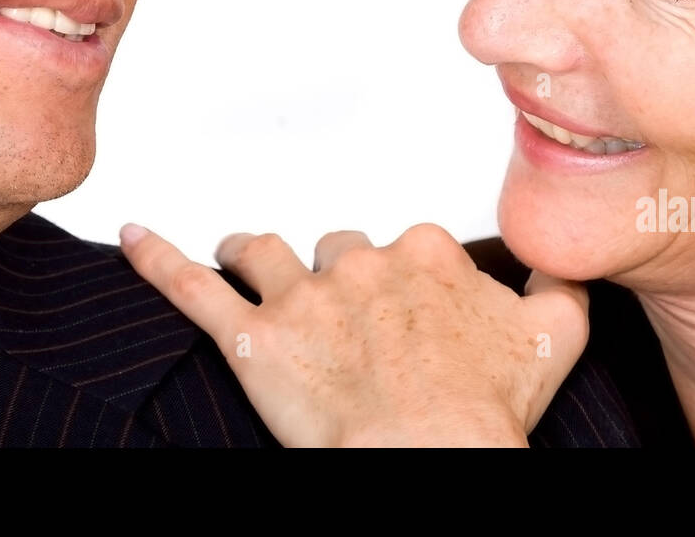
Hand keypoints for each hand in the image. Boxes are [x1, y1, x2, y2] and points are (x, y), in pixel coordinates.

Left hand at [119, 222, 588, 446]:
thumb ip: (559, 288)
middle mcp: (360, 263)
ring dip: (255, 256)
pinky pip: (192, 286)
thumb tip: (558, 266)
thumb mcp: (553, 338)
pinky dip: (159, 259)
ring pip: (266, 254)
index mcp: (423, 254)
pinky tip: (136, 238)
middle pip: (335, 250)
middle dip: (333, 276)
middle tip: (340, 319)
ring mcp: (303, 296)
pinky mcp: (254, 336)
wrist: (431, 457)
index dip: (399, 278)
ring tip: (247, 260)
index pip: (403, 245)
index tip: (404, 304)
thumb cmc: (484, 409)